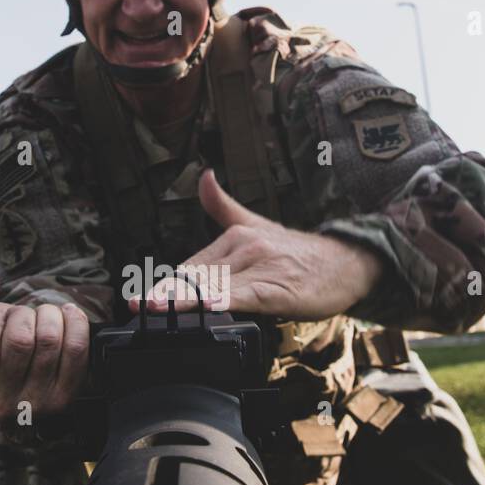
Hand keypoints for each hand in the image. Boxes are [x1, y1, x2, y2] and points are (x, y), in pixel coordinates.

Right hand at [0, 292, 89, 419]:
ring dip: (48, 315)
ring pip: (49, 341)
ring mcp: (35, 407)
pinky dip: (74, 323)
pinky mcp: (64, 399)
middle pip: (21, 341)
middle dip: (23, 315)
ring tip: (42, 316)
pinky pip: (76, 349)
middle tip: (23, 316)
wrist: (30, 369)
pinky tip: (66, 316)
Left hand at [128, 168, 383, 318]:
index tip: (138, 300)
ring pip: (215, 286)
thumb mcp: (258, 224)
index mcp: (234, 237)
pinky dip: (224, 301)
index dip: (164, 287)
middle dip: (165, 295)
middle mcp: (244, 247)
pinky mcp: (277, 287)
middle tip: (137, 306)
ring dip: (183, 299)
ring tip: (155, 307)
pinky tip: (207, 307)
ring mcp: (261, 266)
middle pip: (196, 277)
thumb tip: (203, 176)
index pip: (191, 267)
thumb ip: (224, 206)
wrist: (347, 263)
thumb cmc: (299, 254)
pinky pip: (245, 295)